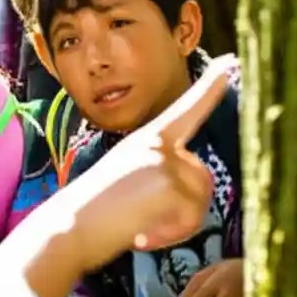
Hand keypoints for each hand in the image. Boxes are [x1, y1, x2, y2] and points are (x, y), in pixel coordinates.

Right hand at [4, 54, 236, 296]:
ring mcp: (165, 161)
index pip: (185, 110)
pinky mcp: (170, 184)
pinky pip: (192, 219)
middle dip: (185, 208)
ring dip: (178, 224)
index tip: (230, 61)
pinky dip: (170, 235)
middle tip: (146, 223)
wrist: (66, 229)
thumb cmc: (92, 213)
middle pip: (202, 178)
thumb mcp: (126, 181)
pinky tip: (141, 235)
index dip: (210, 87)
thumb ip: (158, 174)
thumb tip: (193, 187)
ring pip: (201, 200)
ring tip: (141, 228)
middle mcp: (158, 144)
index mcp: (146, 140)